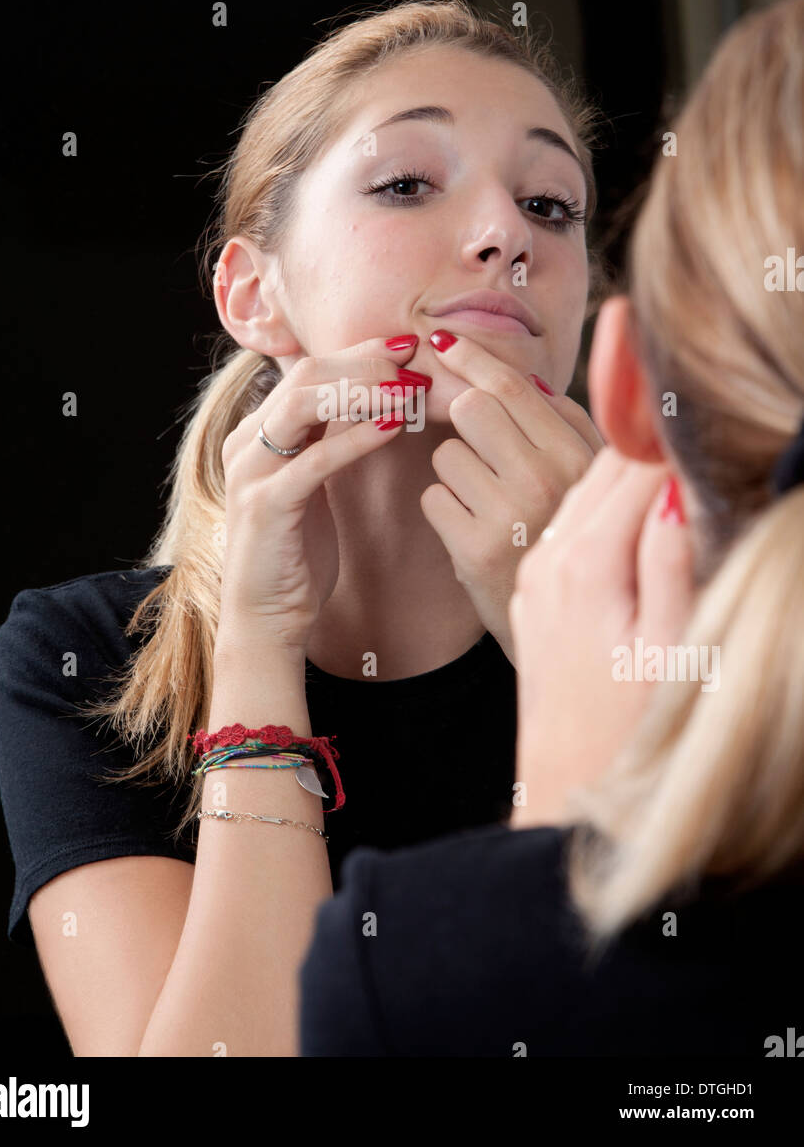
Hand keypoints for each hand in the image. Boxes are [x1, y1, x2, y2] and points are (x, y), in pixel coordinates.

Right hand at [215, 337, 418, 660]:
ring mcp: (250, 472)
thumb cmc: (298, 552)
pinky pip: (314, 461)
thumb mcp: (313, 483)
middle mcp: (246, 442)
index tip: (407, 346)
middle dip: (364, 362)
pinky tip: (394, 427)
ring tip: (410, 387)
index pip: (310, 370)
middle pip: (307, 376)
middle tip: (415, 359)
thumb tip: (373, 397)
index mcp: (257, 431)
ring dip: (362, 391)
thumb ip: (327, 439)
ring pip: (304, 405)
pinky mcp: (266, 507)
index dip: (359, 353)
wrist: (268, 618)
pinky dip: (356, 440)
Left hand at [419, 330, 603, 662]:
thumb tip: (524, 374)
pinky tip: (472, 531)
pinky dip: (445, 508)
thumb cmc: (572, 540)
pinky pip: (433, 496)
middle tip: (471, 441)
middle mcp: (549, 481)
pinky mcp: (475, 551)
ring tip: (488, 503)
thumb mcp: (590, 481)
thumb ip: (565, 425)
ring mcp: (511, 516)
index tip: (443, 341)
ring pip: (447, 453)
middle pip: (472, 408)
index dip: (474, 359)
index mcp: (581, 457)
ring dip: (457, 471)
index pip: (516, 387)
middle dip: (460, 418)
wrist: (569, 634)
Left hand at [509, 447, 695, 826]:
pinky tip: (630, 521)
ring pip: (580, 491)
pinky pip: (563, 525)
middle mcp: (547, 558)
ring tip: (672, 474)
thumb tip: (674, 485)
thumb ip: (672, 561)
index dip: (678, 445)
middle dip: (650, 448)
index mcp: (585, 562)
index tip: (711, 444)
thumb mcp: (670, 652)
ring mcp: (534, 576)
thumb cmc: (629, 737)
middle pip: (602, 466)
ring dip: (623, 475)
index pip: (636, 463)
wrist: (566, 798)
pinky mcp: (531, 597)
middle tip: (697, 449)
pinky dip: (598, 508)